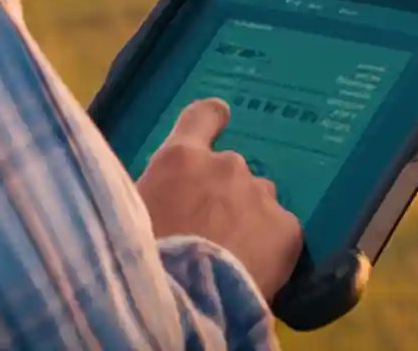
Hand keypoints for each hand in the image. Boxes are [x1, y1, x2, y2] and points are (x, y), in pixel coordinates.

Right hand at [136, 98, 302, 302]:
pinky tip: (251, 271)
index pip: (203, 116)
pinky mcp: (288, 227)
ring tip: (230, 256)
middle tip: (207, 232)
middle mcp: (227, 166)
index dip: (211, 120)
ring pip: (258, 202)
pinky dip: (269, 247)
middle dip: (223, 195)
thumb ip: (156, 191)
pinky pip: (279, 232)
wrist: (180, 302)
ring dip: (247, 220)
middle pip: (230, 173)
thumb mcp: (130, 213)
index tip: (219, 120)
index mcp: (181, 159)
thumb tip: (165, 193)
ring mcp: (261, 194)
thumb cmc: (139, 259)